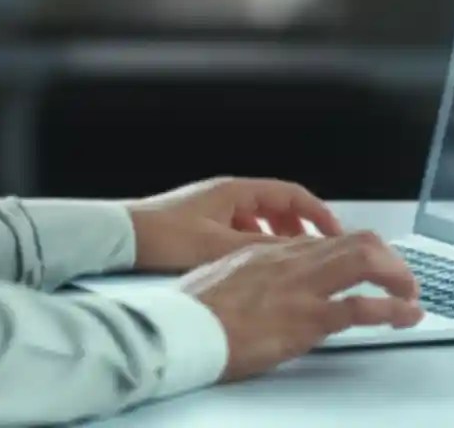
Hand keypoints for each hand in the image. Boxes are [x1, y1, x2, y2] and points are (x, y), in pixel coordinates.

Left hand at [127, 177, 343, 272]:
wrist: (119, 237)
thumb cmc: (163, 235)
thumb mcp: (219, 244)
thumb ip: (260, 246)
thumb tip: (297, 252)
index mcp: (237, 190)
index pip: (291, 193)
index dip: (317, 212)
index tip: (334, 231)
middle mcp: (228, 193)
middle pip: (278, 204)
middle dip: (299, 226)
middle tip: (314, 249)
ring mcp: (214, 206)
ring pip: (259, 217)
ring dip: (277, 235)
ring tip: (287, 259)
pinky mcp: (201, 221)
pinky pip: (241, 226)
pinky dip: (255, 241)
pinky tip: (252, 263)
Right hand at [181, 231, 423, 379]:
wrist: (181, 329)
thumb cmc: (195, 312)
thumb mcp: (226, 277)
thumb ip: (254, 275)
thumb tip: (266, 286)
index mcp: (274, 250)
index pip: (330, 240)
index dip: (361, 252)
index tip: (374, 266)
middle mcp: (294, 259)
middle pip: (358, 241)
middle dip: (388, 259)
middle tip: (401, 280)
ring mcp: (302, 286)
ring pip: (367, 261)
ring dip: (397, 278)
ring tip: (411, 295)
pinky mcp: (306, 316)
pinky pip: (361, 307)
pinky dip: (393, 309)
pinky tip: (407, 315)